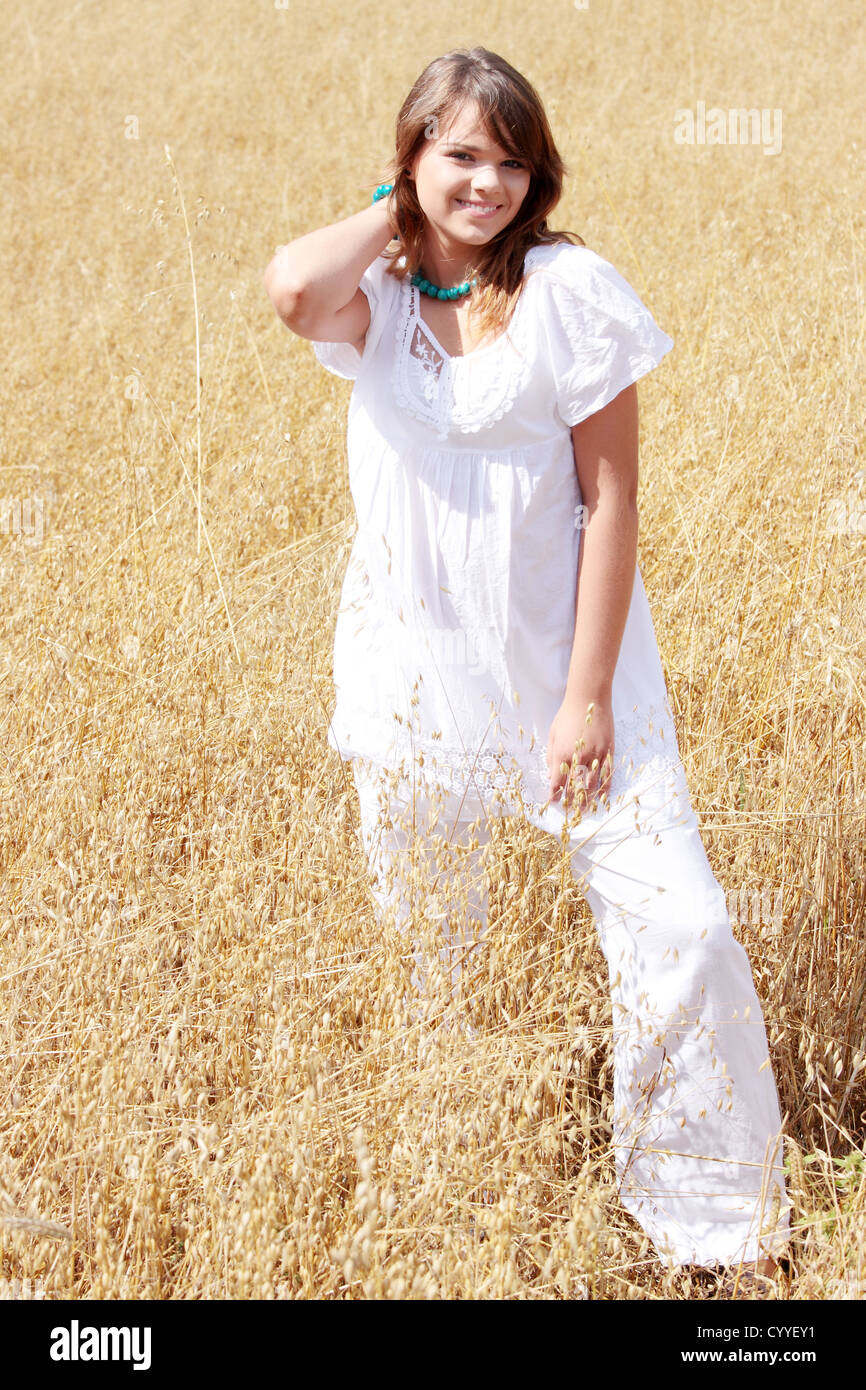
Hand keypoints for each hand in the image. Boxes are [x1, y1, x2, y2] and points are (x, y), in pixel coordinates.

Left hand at [547, 695, 614, 810]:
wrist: (589, 699)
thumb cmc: (567, 715)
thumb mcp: (553, 735)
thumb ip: (551, 757)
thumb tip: (550, 776)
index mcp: (561, 754)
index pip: (557, 781)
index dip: (555, 794)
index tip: (554, 802)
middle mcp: (578, 757)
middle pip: (574, 786)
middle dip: (571, 800)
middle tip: (570, 811)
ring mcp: (595, 755)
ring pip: (592, 783)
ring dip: (588, 798)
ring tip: (585, 809)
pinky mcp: (608, 751)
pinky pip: (607, 774)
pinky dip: (604, 787)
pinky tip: (602, 796)